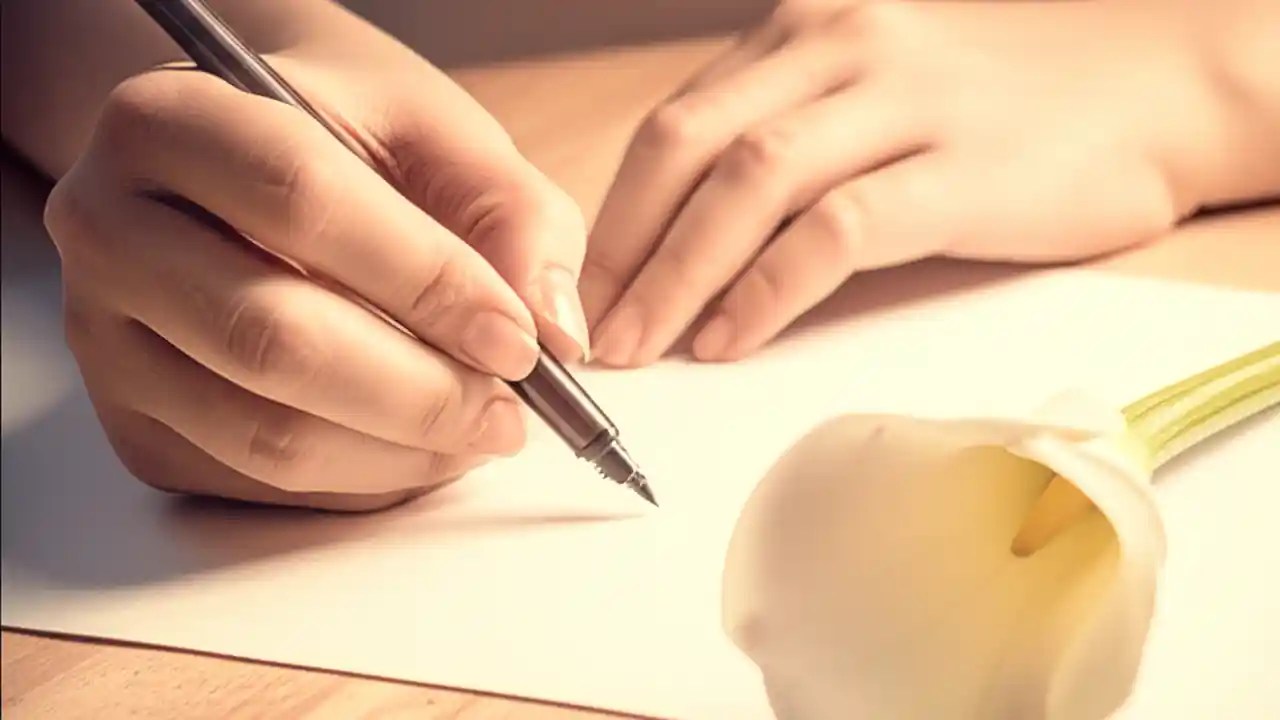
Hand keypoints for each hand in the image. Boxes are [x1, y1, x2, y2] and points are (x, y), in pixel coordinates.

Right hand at [43, 28, 589, 510]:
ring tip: (483, 427)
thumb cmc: (349, 139)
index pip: (301, 202)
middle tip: (513, 410)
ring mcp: (107, 341)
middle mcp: (109, 228)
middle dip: (421, 392)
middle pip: (272, 337)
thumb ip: (512, 214)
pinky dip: (367, 480)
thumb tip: (555, 330)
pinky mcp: (135, 424)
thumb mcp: (440, 133)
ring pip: (264, 432)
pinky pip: (261, 483)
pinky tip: (421, 444)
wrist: (251, 164)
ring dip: (402, 451)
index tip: (520, 339)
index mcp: (170, 120)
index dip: (427, 283)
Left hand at [580, 0, 1213, 366]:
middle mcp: (840, 47)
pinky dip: (768, 291)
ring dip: (677, 277)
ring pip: (749, 184)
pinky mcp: (958, 170)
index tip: (582, 291)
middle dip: (625, 250)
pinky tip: (730, 339)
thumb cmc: (998, 107)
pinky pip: (834, 231)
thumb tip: (687, 240)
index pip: (674, 125)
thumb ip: (787, 138)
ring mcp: (902, 102)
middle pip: (688, 149)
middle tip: (591, 331)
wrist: (1154, 87)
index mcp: (805, 31)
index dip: (614, 216)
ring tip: (640, 350)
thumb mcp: (873, 93)